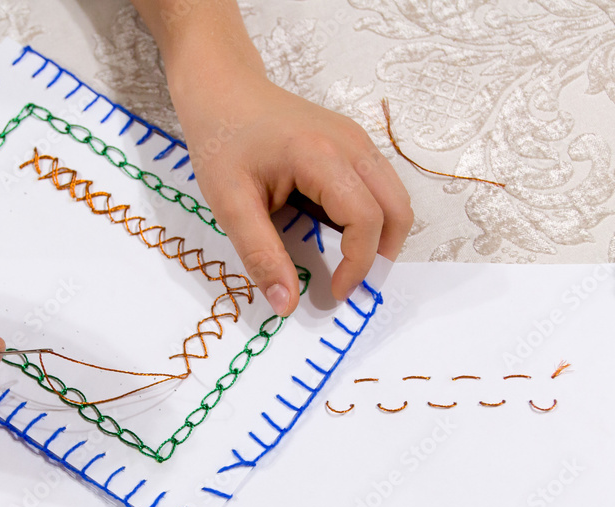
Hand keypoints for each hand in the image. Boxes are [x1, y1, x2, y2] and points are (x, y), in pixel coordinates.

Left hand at [162, 27, 412, 313]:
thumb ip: (260, 255)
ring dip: (379, 236)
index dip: (357, 264)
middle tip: (348, 284)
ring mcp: (357, 139)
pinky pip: (378, 186)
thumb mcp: (230, 204)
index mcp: (322, 157)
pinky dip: (371, 216)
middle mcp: (352, 144)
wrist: (222, 89)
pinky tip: (336, 233)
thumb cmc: (221, 142)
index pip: (366, 219)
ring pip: (394, 197)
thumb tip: (286, 305)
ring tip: (343, 263)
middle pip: (397, 209)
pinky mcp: (352, 142)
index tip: (333, 294)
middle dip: (380, 255)